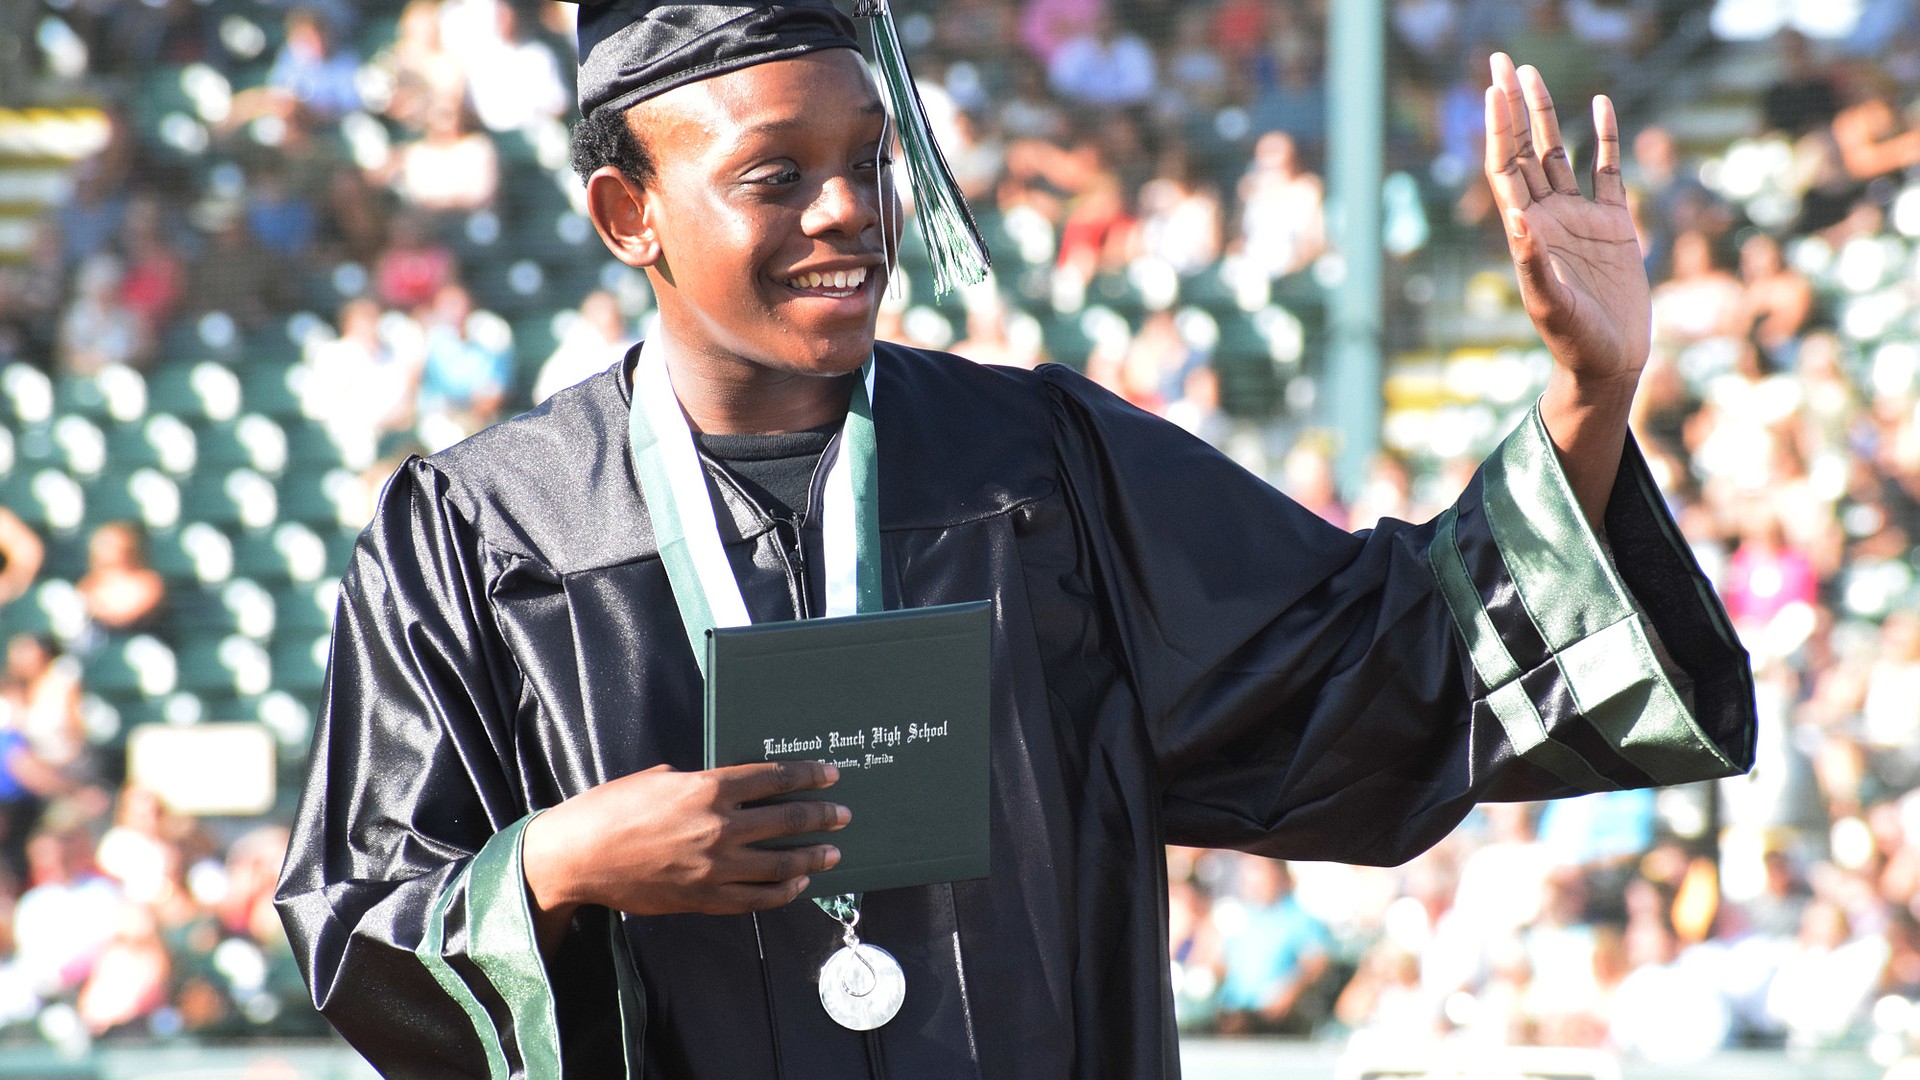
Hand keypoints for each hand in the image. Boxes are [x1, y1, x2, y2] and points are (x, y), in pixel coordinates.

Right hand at [522, 761, 846, 947]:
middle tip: (842, 814)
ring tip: (832, 852)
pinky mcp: (705, 897)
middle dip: (821, 817)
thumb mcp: (660, 778)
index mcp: (708, 788)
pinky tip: (797, 884)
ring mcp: (715, 867)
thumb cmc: (612, 809)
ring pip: (781, 864)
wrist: (578, 857)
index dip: (808, 776)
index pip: (774, 779)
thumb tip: (730, 788)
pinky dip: (783, 891)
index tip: (831, 775)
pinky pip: (757, 899)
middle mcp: (719, 827)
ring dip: (811, 857)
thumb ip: (700, 782)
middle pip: (787, 820)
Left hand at [1485, 53, 1648, 392]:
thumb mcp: (1549, 306)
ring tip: (1532, 74)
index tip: (1491, 90)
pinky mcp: (1614, 225)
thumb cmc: (1574, 342)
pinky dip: (1604, 138)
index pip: (1504, 168)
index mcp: (1526, 232)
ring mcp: (1579, 218)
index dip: (1497, 129)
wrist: (1609, 363)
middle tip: (1502, 62)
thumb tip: (1513, 218)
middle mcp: (1547, 218)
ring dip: (1545, 115)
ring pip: (1558, 153)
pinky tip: (1600, 105)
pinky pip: (1606, 171)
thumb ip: (1532, 264)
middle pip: (1524, 150)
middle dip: (1513, 108)